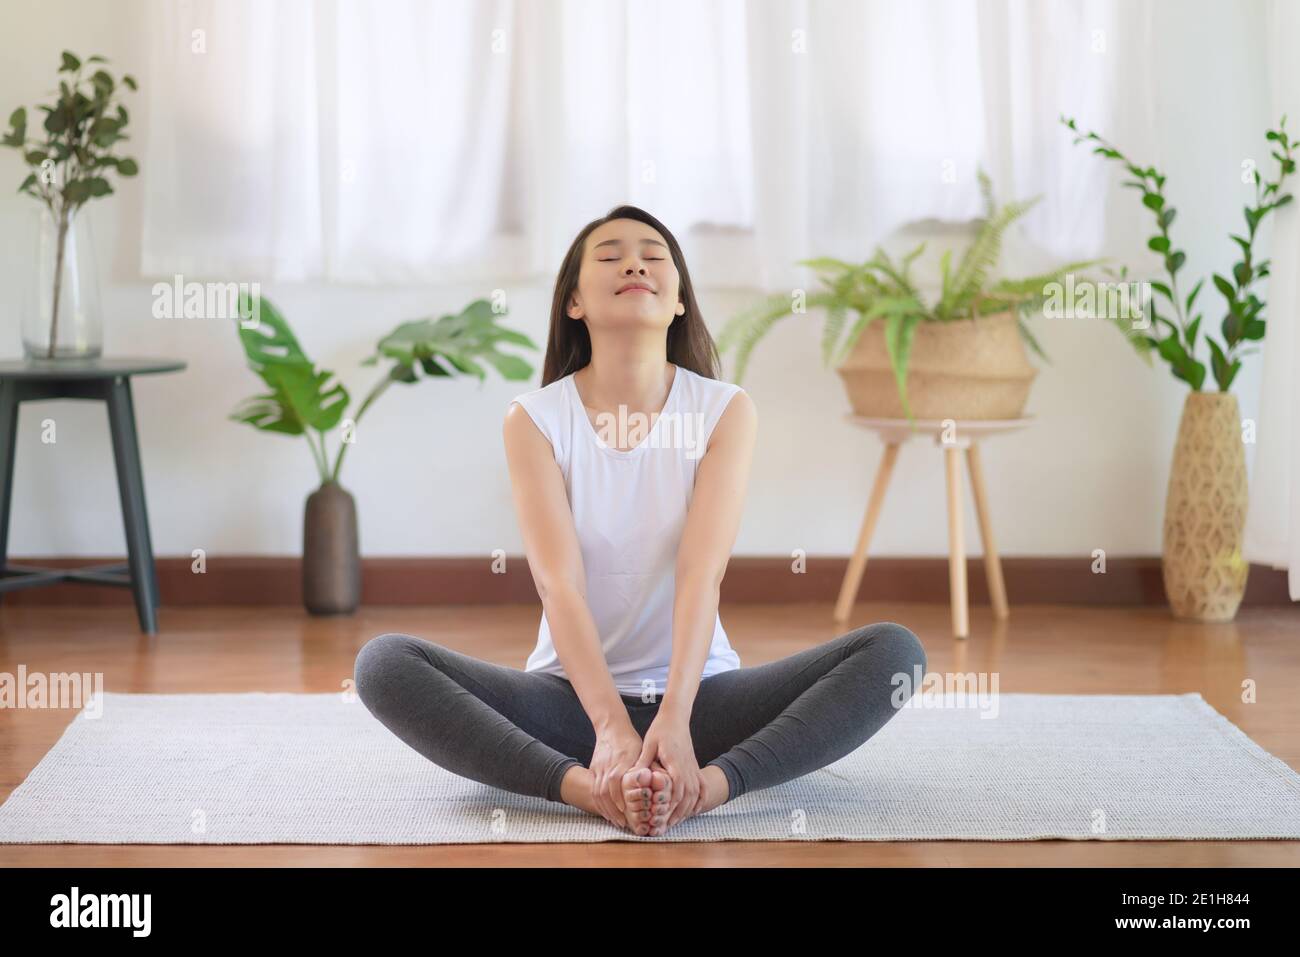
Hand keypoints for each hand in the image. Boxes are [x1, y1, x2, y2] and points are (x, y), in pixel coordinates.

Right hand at [588, 721, 643, 829]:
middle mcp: (607, 766)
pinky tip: (607, 811)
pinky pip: (594, 788)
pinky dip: (600, 802)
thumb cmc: (630, 740)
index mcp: (620, 761)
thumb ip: (646, 766)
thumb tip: (658, 783)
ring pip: (597, 792)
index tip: (627, 814)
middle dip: (612, 810)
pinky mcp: (594, 769)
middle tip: (622, 823)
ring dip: (605, 809)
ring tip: (615, 821)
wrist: (611, 726)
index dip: (620, 799)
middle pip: (604, 792)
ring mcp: (598, 768)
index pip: (616, 783)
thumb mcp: (641, 750)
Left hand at [637, 711, 705, 829]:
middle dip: (677, 813)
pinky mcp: (695, 767)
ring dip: (687, 809)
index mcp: (675, 761)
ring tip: (676, 822)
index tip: (661, 817)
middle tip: (665, 826)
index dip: (670, 804)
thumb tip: (632, 776)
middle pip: (687, 796)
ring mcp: (693, 767)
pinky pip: (702, 787)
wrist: (676, 717)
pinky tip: (694, 810)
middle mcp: (687, 766)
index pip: (677, 788)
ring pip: (695, 794)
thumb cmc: (660, 730)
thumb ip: (643, 761)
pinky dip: (700, 800)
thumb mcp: (649, 744)